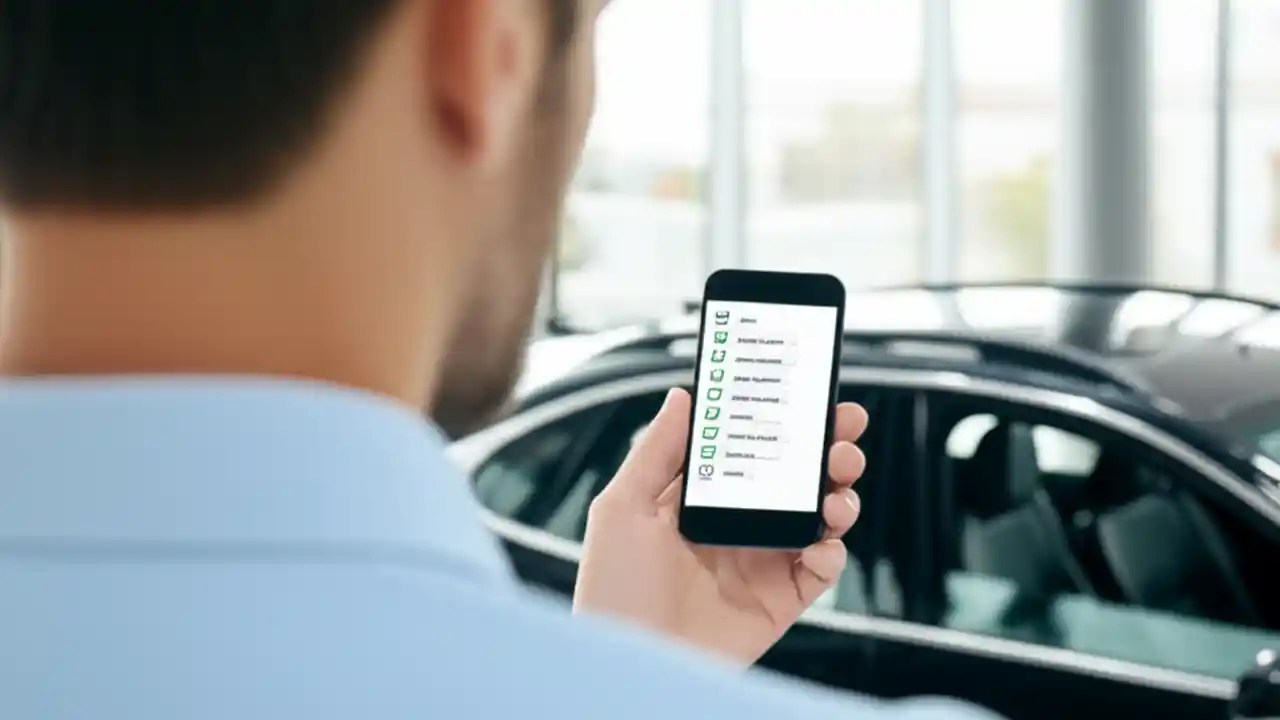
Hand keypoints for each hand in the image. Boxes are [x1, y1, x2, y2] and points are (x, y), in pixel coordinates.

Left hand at [573, 388, 866, 664]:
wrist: (630, 669)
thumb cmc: (612, 591)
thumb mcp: (622, 508)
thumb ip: (656, 450)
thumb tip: (683, 396)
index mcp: (700, 499)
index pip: (752, 448)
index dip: (782, 422)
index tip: (808, 394)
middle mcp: (736, 525)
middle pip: (795, 479)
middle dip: (827, 451)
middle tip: (844, 433)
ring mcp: (761, 562)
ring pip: (818, 518)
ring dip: (839, 496)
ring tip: (837, 489)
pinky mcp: (778, 601)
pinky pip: (820, 570)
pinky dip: (832, 551)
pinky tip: (821, 542)